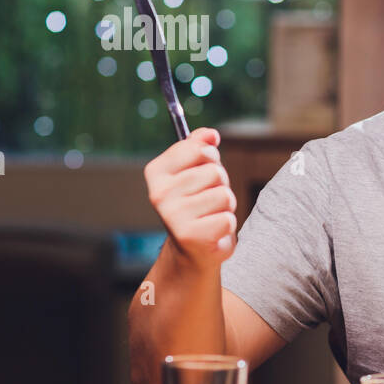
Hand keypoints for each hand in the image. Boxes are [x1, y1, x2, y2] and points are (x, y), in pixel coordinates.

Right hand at [143, 127, 237, 268]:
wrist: (193, 249)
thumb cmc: (197, 204)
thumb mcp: (196, 171)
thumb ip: (199, 148)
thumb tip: (210, 134)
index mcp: (157, 172)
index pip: (197, 148)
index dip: (210, 156)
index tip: (205, 166)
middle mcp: (159, 193)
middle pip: (214, 172)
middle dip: (221, 184)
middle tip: (208, 198)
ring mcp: (173, 216)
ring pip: (223, 195)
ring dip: (225, 205)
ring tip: (211, 214)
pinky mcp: (190, 236)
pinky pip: (227, 219)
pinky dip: (227, 224)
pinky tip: (213, 230)